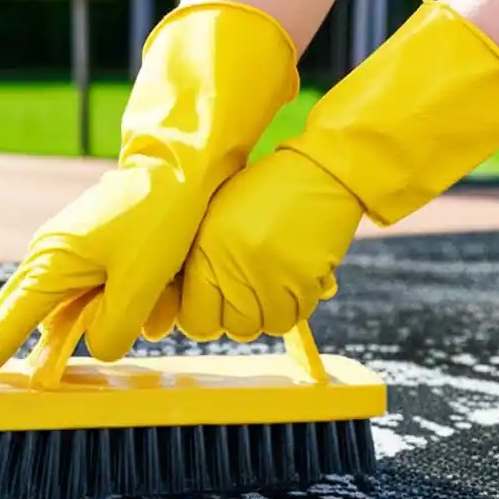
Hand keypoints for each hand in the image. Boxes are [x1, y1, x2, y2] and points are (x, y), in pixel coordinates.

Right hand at [0, 2, 299, 388]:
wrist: (176, 165)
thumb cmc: (159, 218)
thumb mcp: (141, 282)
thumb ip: (114, 328)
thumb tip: (96, 349)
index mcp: (53, 262)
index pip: (10, 320)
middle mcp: (48, 257)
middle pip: (6, 311)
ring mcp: (64, 253)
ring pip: (39, 307)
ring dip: (24, 337)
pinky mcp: (85, 252)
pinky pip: (66, 296)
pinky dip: (60, 321)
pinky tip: (54, 345)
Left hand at [147, 148, 363, 342]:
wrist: (317, 170)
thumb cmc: (261, 193)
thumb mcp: (215, 218)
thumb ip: (200, 262)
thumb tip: (180, 311)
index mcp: (204, 252)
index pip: (195, 320)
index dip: (205, 317)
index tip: (215, 305)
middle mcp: (233, 269)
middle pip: (232, 327)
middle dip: (239, 316)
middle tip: (249, 292)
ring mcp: (269, 277)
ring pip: (264, 326)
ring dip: (269, 312)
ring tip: (272, 283)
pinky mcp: (304, 281)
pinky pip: (295, 317)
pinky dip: (296, 305)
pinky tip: (294, 279)